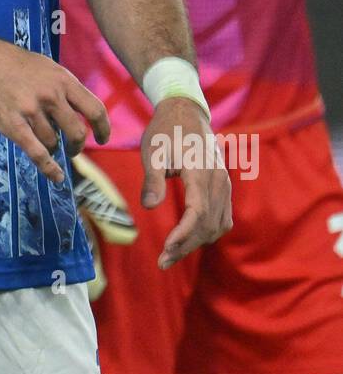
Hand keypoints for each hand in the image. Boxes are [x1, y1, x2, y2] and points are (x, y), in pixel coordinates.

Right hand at [0, 26, 109, 182]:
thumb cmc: (9, 60)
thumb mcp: (45, 66)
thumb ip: (62, 86)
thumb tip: (76, 108)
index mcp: (62, 79)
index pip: (95, 109)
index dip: (103, 128)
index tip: (103, 138)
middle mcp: (51, 96)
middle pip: (77, 132)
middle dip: (77, 145)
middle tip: (73, 149)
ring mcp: (32, 111)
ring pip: (53, 142)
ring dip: (52, 147)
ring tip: (44, 143)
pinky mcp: (13, 124)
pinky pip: (37, 153)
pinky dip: (49, 168)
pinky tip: (56, 177)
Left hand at [139, 97, 232, 268]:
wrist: (186, 112)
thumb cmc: (165, 130)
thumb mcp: (152, 150)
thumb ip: (152, 179)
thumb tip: (149, 207)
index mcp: (200, 171)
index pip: (198, 212)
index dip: (183, 235)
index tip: (166, 250)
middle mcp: (218, 180)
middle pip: (208, 224)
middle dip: (186, 246)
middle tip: (162, 261)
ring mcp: (224, 184)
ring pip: (217, 224)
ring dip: (197, 242)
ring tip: (172, 254)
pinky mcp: (224, 186)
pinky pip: (223, 217)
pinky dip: (209, 232)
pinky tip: (190, 240)